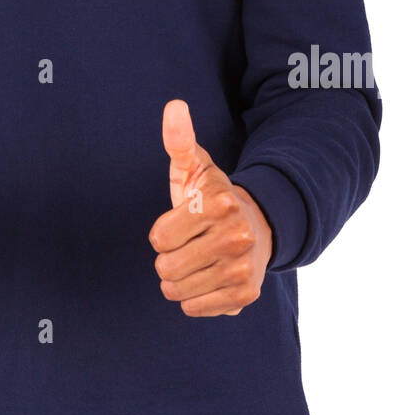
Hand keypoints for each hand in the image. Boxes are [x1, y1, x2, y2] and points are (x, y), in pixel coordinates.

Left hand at [148, 99, 271, 317]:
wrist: (255, 226)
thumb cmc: (211, 197)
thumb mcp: (194, 168)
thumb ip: (178, 140)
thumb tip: (174, 106)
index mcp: (219, 202)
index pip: (159, 238)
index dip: (163, 232)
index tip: (183, 222)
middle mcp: (236, 235)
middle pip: (166, 267)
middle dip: (169, 258)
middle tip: (189, 244)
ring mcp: (243, 268)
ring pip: (177, 291)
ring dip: (178, 280)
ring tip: (196, 261)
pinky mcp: (245, 294)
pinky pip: (195, 308)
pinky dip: (193, 299)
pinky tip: (207, 278)